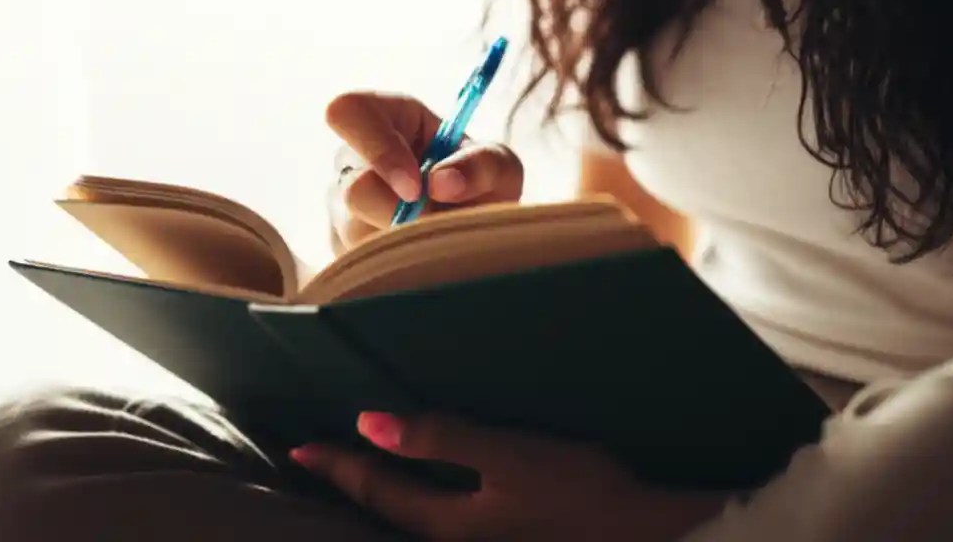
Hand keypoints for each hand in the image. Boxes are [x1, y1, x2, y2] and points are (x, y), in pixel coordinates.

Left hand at [290, 412, 724, 541]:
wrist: (652, 533)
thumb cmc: (581, 493)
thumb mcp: (511, 459)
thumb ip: (441, 439)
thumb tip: (369, 422)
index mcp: (449, 524)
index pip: (376, 491)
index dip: (338, 465)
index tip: (299, 447)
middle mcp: (458, 540)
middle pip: (389, 509)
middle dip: (353, 482)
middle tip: (321, 457)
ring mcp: (486, 540)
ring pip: (415, 513)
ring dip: (386, 487)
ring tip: (366, 463)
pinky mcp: (510, 533)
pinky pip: (445, 512)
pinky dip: (422, 491)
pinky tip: (433, 476)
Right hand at [325, 92, 523, 251]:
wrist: (477, 230)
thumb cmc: (482, 184)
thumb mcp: (499, 165)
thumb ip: (480, 164)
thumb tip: (441, 183)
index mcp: (384, 118)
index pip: (348, 111)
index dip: (378, 148)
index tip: (416, 187)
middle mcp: (353, 161)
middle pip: (352, 188)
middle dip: (402, 214)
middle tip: (440, 223)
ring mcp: (341, 208)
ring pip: (355, 233)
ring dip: (406, 244)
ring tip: (440, 240)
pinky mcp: (343, 250)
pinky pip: (357, 265)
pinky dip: (397, 268)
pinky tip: (422, 259)